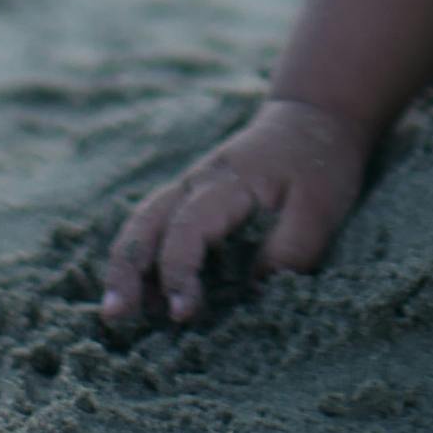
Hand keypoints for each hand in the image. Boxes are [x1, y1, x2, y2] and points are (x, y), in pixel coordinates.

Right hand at [99, 97, 365, 327]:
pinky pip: (156, 225)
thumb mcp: (319, 207)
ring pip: (143, 222)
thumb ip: (290, 250)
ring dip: (126, 265)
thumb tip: (254, 293)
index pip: (186, 228)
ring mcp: (190, 187)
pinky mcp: (194, 198)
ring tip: (118, 311)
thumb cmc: (319, 163)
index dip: (178, 272)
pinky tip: (145, 293)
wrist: (314, 118)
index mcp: (226, 182)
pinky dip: (143, 256)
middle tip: (113, 315)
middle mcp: (197, 182)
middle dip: (126, 269)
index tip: (182, 313)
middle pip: (145, 222)